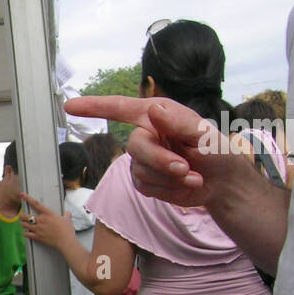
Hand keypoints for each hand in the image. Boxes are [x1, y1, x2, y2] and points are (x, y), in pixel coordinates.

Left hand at [18, 193, 74, 248]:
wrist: (65, 241)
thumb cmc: (67, 230)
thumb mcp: (67, 220)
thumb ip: (66, 215)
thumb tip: (67, 213)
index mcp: (48, 214)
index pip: (36, 204)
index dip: (28, 198)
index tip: (23, 195)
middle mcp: (41, 220)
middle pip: (26, 216)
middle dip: (22, 216)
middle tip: (22, 216)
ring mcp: (38, 229)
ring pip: (24, 225)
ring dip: (23, 224)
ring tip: (23, 223)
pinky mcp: (38, 237)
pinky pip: (27, 234)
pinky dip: (25, 233)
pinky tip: (26, 233)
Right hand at [64, 96, 244, 206]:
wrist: (223, 183)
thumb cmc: (218, 151)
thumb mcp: (205, 134)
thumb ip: (179, 122)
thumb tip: (153, 109)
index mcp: (157, 115)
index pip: (120, 108)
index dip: (93, 107)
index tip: (70, 106)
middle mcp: (147, 134)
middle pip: (134, 147)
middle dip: (159, 160)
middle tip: (184, 168)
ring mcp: (144, 159)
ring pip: (139, 170)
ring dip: (167, 177)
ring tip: (192, 176)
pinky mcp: (146, 180)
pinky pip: (145, 186)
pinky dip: (167, 188)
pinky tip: (185, 184)